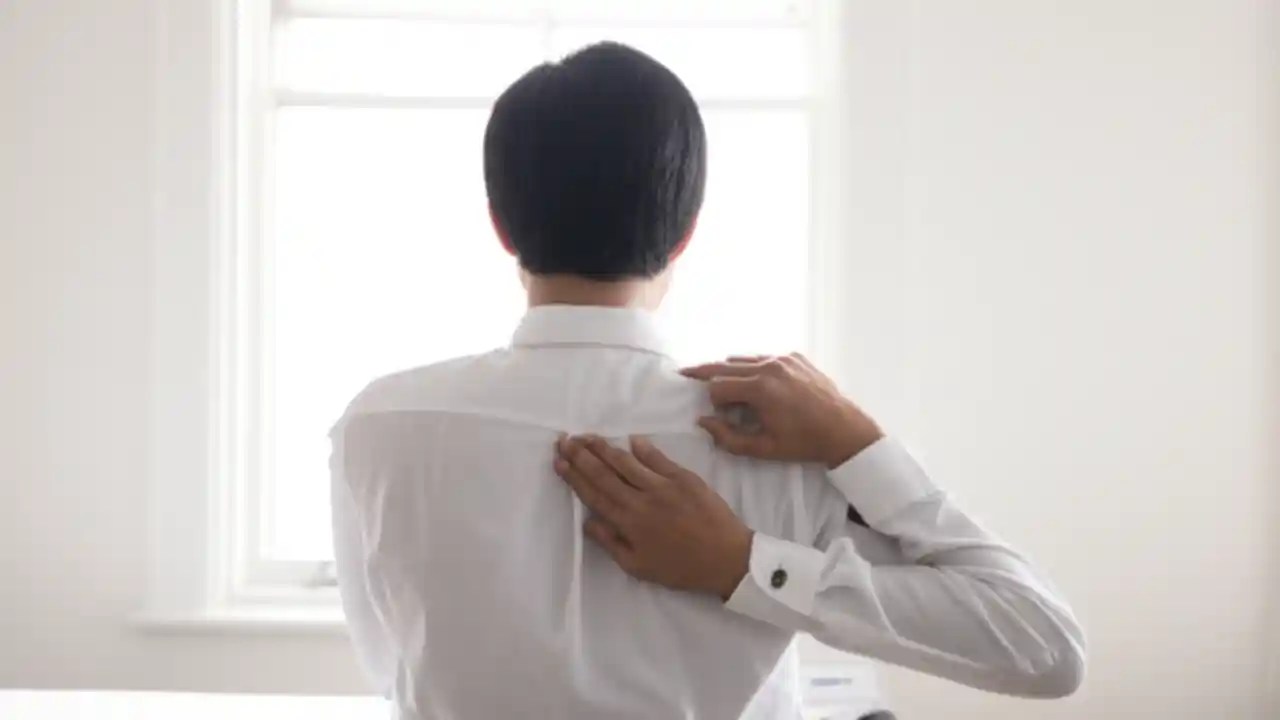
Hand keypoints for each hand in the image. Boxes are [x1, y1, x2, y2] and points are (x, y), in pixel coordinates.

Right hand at [554, 435, 751, 600]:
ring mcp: (663, 486)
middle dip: (581, 455)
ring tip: (587, 436)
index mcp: (628, 523)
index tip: (559, 461)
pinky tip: (630, 439)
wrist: (726, 558)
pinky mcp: (684, 478)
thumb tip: (587, 522)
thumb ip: (611, 543)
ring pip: (627, 462)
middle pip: (604, 473)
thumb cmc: (681, 568)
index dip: (574, 476)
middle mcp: (641, 500)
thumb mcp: (639, 567)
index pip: (594, 494)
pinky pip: (658, 459)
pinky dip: (643, 448)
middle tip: (564, 440)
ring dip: (604, 447)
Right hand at [681, 353, 882, 467]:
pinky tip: (757, 382)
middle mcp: (769, 366)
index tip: (719, 415)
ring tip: (725, 382)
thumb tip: (702, 421)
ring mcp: (784, 358)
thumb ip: (727, 438)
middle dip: (705, 373)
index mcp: (760, 388)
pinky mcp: (795, 357)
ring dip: (731, 370)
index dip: (713, 402)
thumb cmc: (803, 443)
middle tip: (685, 372)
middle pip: (724, 365)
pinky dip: (754, 367)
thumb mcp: (763, 448)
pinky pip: (765, 357)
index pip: (717, 387)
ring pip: (744, 358)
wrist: (844, 430)